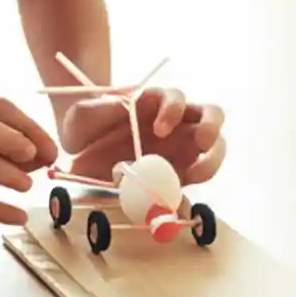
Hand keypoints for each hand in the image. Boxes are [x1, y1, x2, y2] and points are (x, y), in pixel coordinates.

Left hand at [59, 89, 225, 184]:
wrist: (81, 158)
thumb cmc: (83, 129)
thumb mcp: (80, 117)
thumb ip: (97, 111)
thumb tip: (121, 108)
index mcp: (153, 102)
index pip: (174, 97)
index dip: (173, 109)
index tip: (159, 129)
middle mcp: (176, 121)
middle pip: (211, 114)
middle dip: (211, 127)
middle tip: (201, 143)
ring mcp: (183, 147)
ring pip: (215, 147)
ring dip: (212, 160)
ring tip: (193, 175)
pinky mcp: (181, 173)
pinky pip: (195, 180)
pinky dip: (191, 190)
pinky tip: (176, 199)